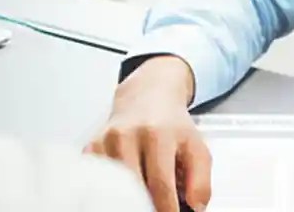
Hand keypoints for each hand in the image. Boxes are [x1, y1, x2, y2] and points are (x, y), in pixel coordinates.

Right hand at [85, 56, 211, 211]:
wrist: (149, 94)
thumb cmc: (172, 124)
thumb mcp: (197, 147)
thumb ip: (201, 179)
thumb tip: (196, 207)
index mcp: (158, 134)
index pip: (160, 183)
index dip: (165, 208)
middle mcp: (128, 135)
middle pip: (132, 187)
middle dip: (145, 205)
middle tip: (154, 208)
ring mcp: (106, 140)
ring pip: (113, 186)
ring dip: (127, 197)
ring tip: (142, 196)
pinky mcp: (92, 146)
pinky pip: (97, 178)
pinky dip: (110, 188)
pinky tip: (123, 186)